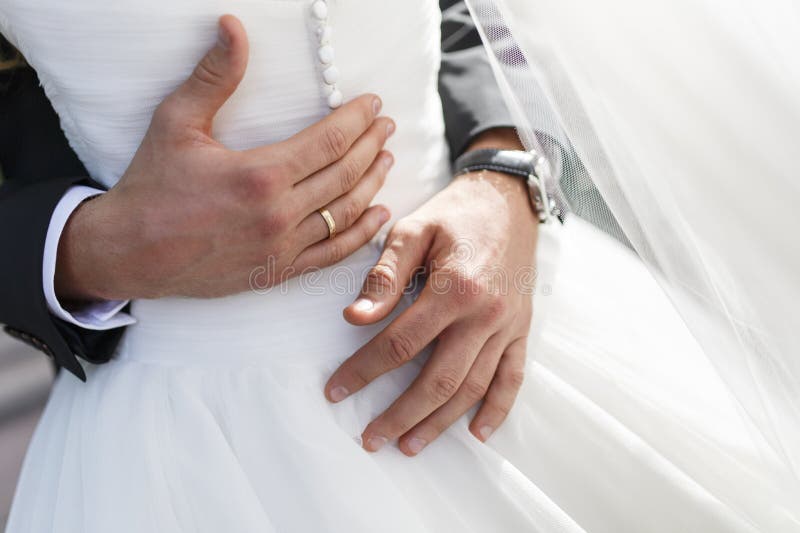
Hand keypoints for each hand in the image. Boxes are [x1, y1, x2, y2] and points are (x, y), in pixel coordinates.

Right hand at [55, 15, 393, 301]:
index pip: (330, 140)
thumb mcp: (177, 122)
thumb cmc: (152, 185)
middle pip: (345, 174)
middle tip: (386, 127)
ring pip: (345, 213)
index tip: (373, 104)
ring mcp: (281, 248)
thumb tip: (233, 27)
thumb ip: (214, 76)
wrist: (129, 251)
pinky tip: (378, 215)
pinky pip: (333, 253)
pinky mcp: (277, 272)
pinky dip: (361, 233)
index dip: (357, 119)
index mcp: (261, 174)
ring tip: (386, 160)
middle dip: (372, 145)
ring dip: (372, 183)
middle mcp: (279, 214)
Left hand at [325, 129, 539, 454]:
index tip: (336, 391)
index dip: (363, 371)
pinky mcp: (522, 328)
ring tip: (409, 445)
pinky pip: (513, 376)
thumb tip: (354, 318)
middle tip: (371, 438)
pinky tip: (478, 433)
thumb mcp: (412, 230)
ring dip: (440, 422)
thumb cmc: (455, 212)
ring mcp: (507, 325)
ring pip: (472, 387)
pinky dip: (498, 408)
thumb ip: (384, 277)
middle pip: (437, 379)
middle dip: (400, 414)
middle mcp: (484, 314)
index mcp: (453, 288)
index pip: (399, 344)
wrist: (508, 199)